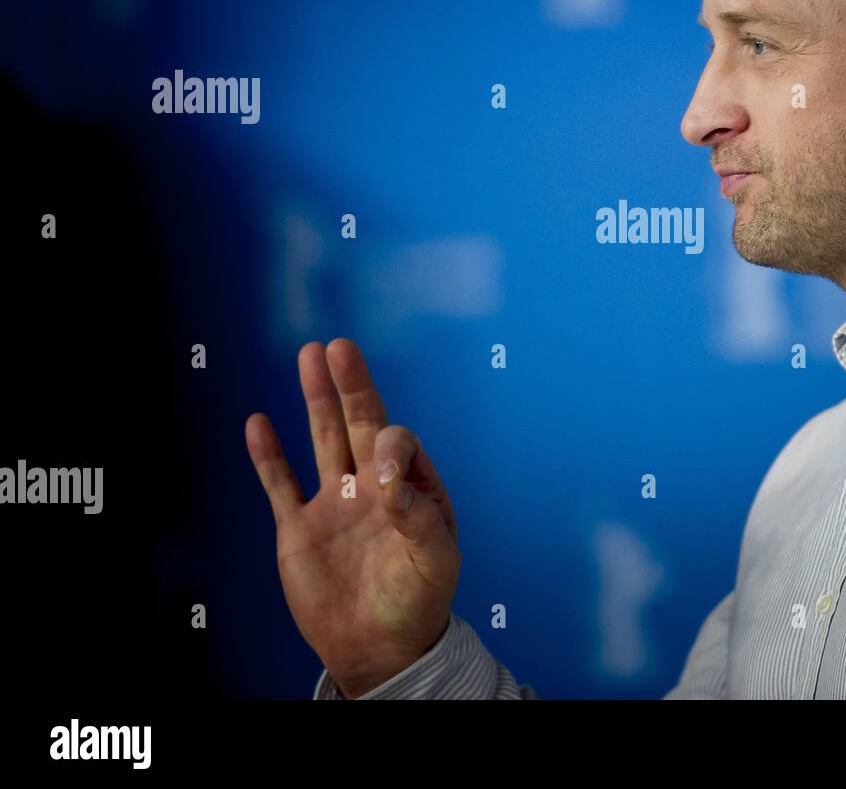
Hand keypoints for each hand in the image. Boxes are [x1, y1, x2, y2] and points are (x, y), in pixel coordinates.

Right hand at [245, 338, 459, 697]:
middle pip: (360, 423)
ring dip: (316, 400)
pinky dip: (269, 456)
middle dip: (351, 386)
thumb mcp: (435, 562)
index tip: (381, 476)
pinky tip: (259, 422)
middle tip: (340, 348)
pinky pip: (281, 484)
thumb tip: (391, 483)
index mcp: (412, 487)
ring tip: (310, 356)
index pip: (398, 445)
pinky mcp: (299, 526)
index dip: (390, 447)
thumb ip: (420, 519)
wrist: (379, 648)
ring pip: (323, 440)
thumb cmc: (418, 602)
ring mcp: (334, 502)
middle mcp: (373, 486)